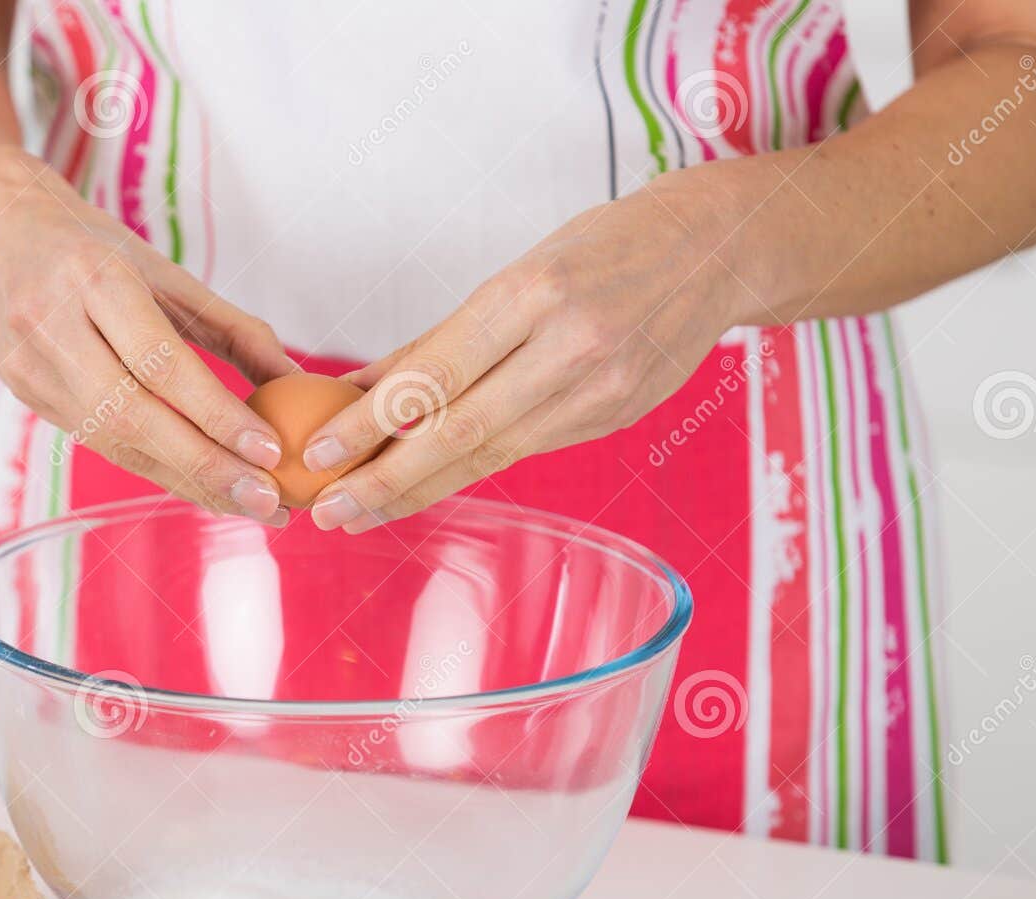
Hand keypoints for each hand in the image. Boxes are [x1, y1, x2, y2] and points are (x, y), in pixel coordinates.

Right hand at [0, 148, 297, 522]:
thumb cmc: (87, 245)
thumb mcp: (160, 267)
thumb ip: (228, 324)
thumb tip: (295, 380)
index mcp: (92, 279)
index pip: (159, 361)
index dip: (215, 412)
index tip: (269, 449)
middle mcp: (52, 326)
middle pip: (134, 415)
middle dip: (207, 466)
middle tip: (268, 501)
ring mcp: (30, 368)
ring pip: (115, 442)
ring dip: (187, 481)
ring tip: (248, 503)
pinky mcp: (26, 396)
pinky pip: (100, 444)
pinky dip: (156, 469)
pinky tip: (201, 485)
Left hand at [302, 176, 744, 530]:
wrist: (715, 250)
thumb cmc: (602, 249)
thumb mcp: (518, 271)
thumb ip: (440, 340)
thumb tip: (357, 389)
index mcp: (533, 294)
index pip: (436, 374)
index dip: (372, 422)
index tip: (320, 450)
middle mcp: (568, 348)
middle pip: (458, 432)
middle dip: (384, 479)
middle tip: (327, 509)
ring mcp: (599, 392)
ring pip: (489, 456)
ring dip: (417, 491)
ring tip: (358, 511)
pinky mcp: (616, 420)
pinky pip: (524, 453)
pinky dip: (467, 472)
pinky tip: (422, 488)